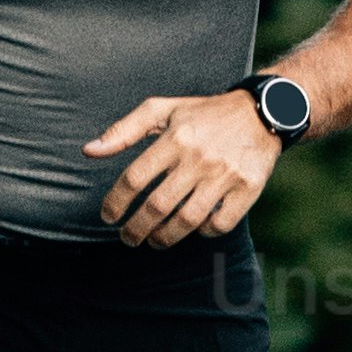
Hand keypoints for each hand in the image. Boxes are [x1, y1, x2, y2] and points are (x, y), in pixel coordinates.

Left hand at [84, 86, 279, 247]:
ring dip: (164, 237)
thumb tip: (89, 151)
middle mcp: (199, 157)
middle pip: (158, 205)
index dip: (116, 202)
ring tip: (153, 241)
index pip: (135, 178)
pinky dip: (204, 232)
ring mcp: (225, 175)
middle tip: (127, 238)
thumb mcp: (163, 110)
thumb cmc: (204, 113)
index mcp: (175, 137)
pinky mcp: (249, 188)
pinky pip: (221, 223)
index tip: (108, 216)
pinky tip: (193, 230)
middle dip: (136, 228)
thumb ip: (124, 130)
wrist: (262, 112)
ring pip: (187, 219)